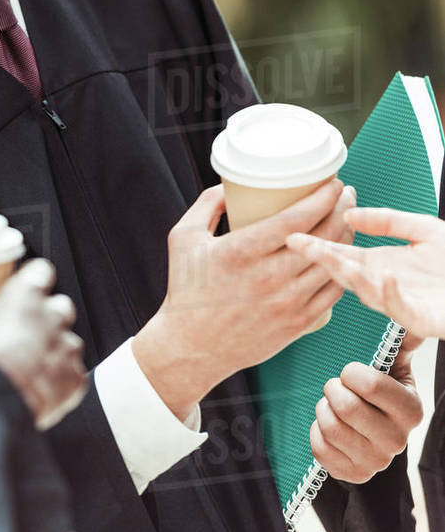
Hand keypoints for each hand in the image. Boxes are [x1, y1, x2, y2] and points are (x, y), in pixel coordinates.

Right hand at [0, 258, 87, 427]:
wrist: (0, 402)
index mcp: (24, 297)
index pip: (41, 271)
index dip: (36, 277)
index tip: (28, 283)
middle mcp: (51, 318)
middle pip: (60, 306)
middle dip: (48, 315)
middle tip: (26, 330)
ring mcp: (66, 349)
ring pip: (70, 341)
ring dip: (56, 349)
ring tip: (33, 363)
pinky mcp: (74, 380)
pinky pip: (75, 375)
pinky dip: (63, 381)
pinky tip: (44, 388)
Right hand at [133, 179, 356, 418]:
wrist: (190, 347)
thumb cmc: (186, 289)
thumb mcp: (183, 237)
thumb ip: (207, 204)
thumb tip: (232, 185)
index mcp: (241, 251)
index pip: (296, 218)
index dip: (323, 197)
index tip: (334, 183)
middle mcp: (268, 277)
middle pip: (323, 237)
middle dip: (343, 209)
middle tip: (346, 195)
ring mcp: (287, 303)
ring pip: (333, 263)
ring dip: (347, 237)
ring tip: (348, 220)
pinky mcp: (298, 324)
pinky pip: (333, 291)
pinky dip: (341, 270)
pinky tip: (342, 256)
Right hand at [287, 207, 444, 338]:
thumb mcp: (424, 229)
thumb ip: (387, 220)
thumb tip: (350, 214)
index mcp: (384, 264)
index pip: (344, 255)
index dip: (320, 246)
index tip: (295, 235)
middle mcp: (387, 285)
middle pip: (347, 274)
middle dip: (324, 261)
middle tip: (302, 247)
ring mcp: (402, 303)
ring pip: (368, 294)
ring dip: (352, 278)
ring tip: (336, 261)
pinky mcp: (421, 319)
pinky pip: (401, 309)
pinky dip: (391, 295)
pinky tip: (384, 278)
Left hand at [310, 336, 423, 481]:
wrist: (371, 428)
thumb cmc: (379, 389)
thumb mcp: (394, 362)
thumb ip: (401, 338)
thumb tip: (405, 314)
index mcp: (412, 410)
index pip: (370, 384)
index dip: (350, 372)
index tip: (349, 371)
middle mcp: (398, 441)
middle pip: (346, 407)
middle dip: (333, 389)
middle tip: (335, 387)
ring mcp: (376, 462)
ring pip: (331, 427)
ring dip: (323, 409)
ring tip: (331, 405)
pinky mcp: (354, 475)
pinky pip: (321, 450)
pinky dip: (316, 433)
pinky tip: (327, 426)